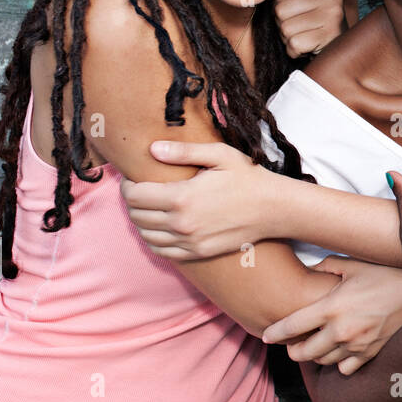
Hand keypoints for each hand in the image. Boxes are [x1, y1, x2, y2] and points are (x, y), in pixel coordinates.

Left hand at [121, 141, 280, 259]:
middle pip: (137, 216)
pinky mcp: (198, 252)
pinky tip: (159, 228)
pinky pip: (162, 251)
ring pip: (146, 236)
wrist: (274, 209)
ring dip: (140, 222)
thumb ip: (184, 151)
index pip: (135, 196)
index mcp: (182, 197)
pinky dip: (153, 240)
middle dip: (132, 202)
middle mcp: (182, 223)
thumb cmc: (248, 177)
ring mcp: (189, 241)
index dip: (127, 185)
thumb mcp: (220, 155)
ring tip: (148, 207)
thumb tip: (153, 149)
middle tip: (139, 190)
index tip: (132, 177)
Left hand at [262, 256, 401, 374]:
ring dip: (315, 355)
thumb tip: (311, 266)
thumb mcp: (355, 264)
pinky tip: (340, 350)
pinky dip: (339, 361)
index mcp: (332, 307)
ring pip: (322, 361)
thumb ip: (328, 265)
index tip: (266, 335)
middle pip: (303, 352)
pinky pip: (344, 367)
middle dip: (293, 350)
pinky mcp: (369, 353)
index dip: (275, 333)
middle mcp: (340, 330)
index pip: (292, 326)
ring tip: (316, 344)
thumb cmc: (386, 275)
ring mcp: (356, 345)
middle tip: (292, 343)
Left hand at [274, 0, 346, 58]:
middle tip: (299, 29)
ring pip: (286, 28)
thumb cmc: (315, 26)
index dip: (281, 8)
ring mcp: (332, 16)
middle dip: (283, 24)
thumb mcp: (303, 1)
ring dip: (289, 39)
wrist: (338, 51)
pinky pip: (295, 44)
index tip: (295, 14)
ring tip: (304, 37)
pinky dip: (295, 51)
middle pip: (280, 10)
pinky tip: (307, 47)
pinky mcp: (330, 36)